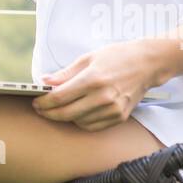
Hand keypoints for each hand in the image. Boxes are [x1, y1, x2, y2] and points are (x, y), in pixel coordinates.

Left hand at [30, 41, 160, 130]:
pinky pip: (93, 126)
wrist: (147, 64)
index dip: (44, 102)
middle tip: (40, 110)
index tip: (36, 102)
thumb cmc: (116, 57)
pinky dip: (81, 122)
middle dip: (49, 113)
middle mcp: (103, 96)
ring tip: (58, 109)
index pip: (60, 97)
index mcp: (93, 79)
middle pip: (67, 113)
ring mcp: (113, 109)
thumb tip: (44, 81)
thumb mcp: (88, 58)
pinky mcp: (120, 117)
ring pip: (79, 122)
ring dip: (65, 118)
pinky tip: (76, 114)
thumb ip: (65, 73)